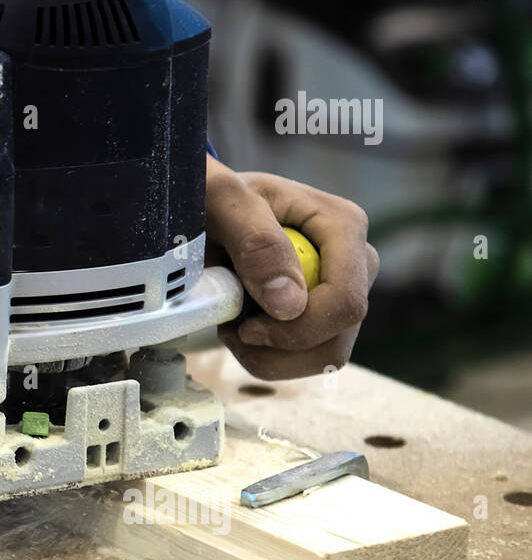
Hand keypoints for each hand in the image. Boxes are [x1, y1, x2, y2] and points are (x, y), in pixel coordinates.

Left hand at [205, 155, 378, 379]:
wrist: (206, 210)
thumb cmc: (215, 199)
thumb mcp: (223, 203)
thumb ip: (256, 243)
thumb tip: (291, 304)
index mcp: (342, 226)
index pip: (346, 301)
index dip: (298, 328)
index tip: (246, 327)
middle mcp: (354, 262)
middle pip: (338, 337)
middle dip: (279, 347)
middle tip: (233, 326)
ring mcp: (341, 292)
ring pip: (324, 357)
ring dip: (269, 356)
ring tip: (234, 324)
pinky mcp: (323, 316)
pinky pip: (305, 360)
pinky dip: (266, 358)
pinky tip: (242, 328)